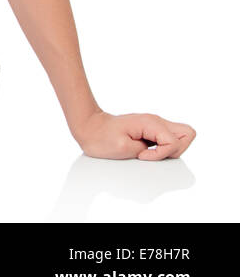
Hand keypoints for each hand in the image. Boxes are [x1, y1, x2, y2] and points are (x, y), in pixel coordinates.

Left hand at [71, 110, 195, 159]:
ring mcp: (155, 125)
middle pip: (188, 134)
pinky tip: (148, 152)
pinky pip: (169, 140)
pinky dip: (164, 149)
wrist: (88, 127)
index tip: (143, 155)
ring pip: (182, 137)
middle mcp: (156, 121)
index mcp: (150, 123)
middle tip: (155, 155)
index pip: (174, 142)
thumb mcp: (123, 148)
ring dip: (171, 150)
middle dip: (177, 150)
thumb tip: (161, 155)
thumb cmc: (100, 137)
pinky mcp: (151, 130)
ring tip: (150, 154)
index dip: (162, 154)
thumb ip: (148, 152)